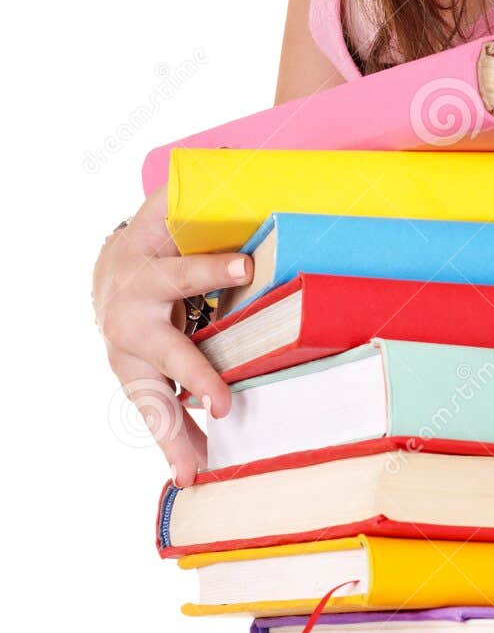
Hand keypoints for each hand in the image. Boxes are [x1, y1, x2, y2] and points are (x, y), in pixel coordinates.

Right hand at [92, 181, 252, 485]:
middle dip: (193, 374)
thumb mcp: (171, 208)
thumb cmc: (159, 237)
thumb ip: (202, 186)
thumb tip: (236, 153)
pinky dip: (174, 450)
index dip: (209, 267)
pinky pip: (155, 420)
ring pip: (150, 398)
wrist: (110, 270)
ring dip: (175, 435)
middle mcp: (133, 317)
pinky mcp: (137, 382)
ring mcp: (130, 356)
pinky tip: (193, 478)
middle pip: (164, 348)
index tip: (244, 266)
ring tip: (197, 470)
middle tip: (223, 401)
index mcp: (147, 269)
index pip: (180, 268)